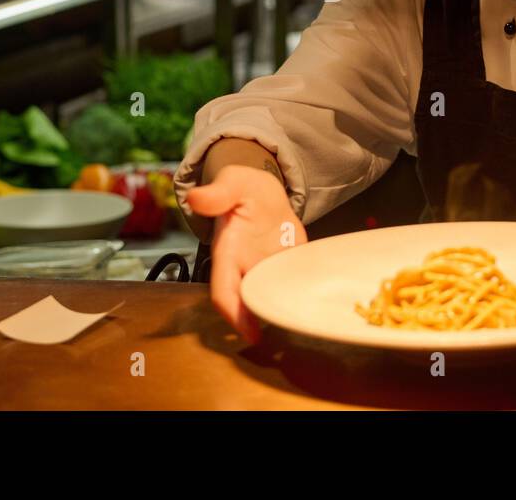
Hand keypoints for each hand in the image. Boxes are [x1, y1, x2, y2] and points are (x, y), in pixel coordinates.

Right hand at [185, 165, 306, 344]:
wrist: (265, 194)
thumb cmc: (245, 189)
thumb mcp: (234, 182)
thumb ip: (219, 191)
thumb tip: (196, 197)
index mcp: (228, 252)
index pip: (223, 290)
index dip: (233, 313)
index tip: (250, 333)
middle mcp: (245, 269)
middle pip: (247, 304)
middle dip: (261, 322)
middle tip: (286, 331)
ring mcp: (266, 274)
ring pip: (270, 301)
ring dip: (282, 313)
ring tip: (305, 322)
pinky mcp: (286, 272)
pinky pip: (292, 290)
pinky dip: (301, 300)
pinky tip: (318, 308)